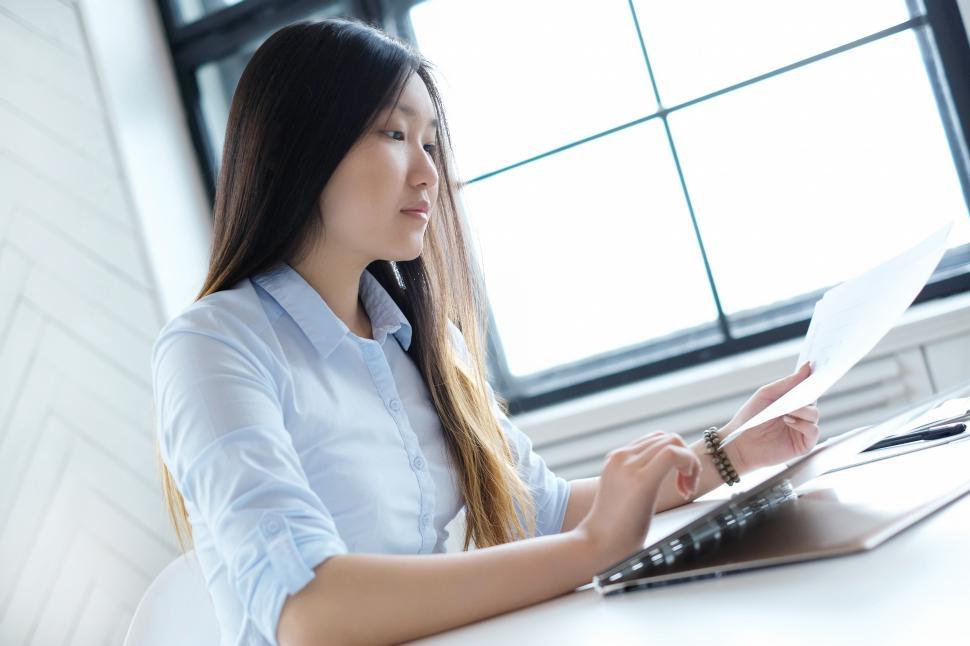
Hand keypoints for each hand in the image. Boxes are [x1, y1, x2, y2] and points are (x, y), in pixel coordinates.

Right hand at [575, 432, 701, 568]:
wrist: (598, 546)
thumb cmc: (614, 530)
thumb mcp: (626, 494)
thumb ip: (639, 479)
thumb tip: (663, 477)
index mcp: (617, 459)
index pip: (656, 439)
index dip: (675, 456)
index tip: (678, 483)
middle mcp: (622, 457)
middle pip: (668, 437)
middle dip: (685, 459)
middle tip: (685, 488)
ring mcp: (629, 465)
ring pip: (673, 441)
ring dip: (690, 463)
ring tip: (685, 490)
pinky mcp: (641, 480)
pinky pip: (674, 454)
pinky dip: (689, 465)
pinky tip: (685, 490)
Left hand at [719, 361, 821, 472]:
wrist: (738, 444)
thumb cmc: (749, 418)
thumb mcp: (766, 395)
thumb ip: (788, 382)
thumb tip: (807, 367)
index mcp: (791, 401)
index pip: (808, 388)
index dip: (813, 379)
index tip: (815, 368)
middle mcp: (799, 414)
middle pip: (813, 400)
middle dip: (806, 394)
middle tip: (799, 392)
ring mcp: (802, 429)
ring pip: (815, 414)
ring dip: (802, 410)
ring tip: (786, 411)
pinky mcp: (803, 445)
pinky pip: (813, 431)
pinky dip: (803, 424)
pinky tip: (788, 421)